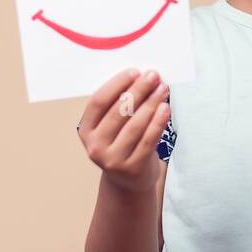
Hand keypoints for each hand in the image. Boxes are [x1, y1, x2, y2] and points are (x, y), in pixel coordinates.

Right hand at [76, 67, 170, 191]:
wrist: (129, 180)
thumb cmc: (122, 143)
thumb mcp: (112, 126)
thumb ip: (119, 104)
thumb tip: (140, 76)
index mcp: (86, 130)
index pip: (98, 102)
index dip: (116, 84)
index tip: (134, 71)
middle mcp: (95, 146)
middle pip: (118, 112)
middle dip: (138, 90)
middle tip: (153, 76)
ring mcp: (113, 160)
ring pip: (135, 125)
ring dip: (151, 103)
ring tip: (162, 89)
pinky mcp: (132, 168)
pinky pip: (148, 140)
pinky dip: (158, 122)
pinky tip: (165, 108)